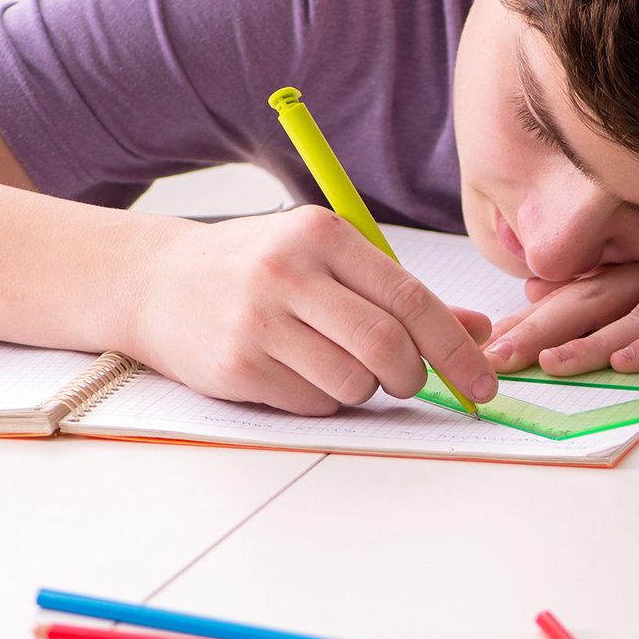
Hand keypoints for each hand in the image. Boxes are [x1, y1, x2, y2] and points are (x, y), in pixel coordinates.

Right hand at [124, 207, 497, 415]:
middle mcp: (288, 274)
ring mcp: (258, 322)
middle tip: (408, 379)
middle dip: (413, 376)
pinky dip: (323, 399)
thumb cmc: (257, 269)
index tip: (484, 379)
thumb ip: (401, 294)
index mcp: (322, 235)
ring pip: (353, 383)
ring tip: (336, 363)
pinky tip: (296, 371)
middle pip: (387, 347)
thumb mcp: (329, 261)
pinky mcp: (237, 366)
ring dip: (364, 388)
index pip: (410, 299)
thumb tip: (478, 331)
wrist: (154, 282)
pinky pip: (314, 403)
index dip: (455, 347)